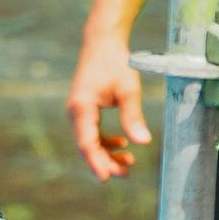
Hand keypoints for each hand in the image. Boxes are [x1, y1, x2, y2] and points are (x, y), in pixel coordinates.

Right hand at [67, 31, 151, 180]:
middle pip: (87, 146)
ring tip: (129, 161)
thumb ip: (133, 116)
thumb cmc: (115, 62)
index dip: (97, 162)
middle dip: (105, 161)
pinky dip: (105, 141)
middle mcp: (75, 111)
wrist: (102, 41)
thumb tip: (143, 142)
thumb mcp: (128, 89)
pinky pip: (91, 132)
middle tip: (127, 171)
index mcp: (82, 107)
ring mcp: (78, 110)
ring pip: (89, 141)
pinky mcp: (84, 108)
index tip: (106, 178)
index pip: (87, 142)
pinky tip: (123, 143)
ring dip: (106, 153)